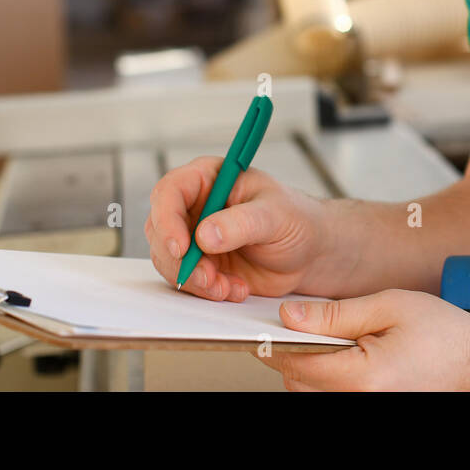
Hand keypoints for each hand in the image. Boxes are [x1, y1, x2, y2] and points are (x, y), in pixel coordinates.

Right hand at [144, 155, 329, 300]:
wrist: (310, 252)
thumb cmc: (297, 220)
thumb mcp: (275, 215)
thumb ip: (242, 223)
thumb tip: (204, 235)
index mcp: (209, 179)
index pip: (170, 191)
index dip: (167, 219)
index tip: (181, 247)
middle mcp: (195, 206)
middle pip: (160, 230)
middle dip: (180, 260)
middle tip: (208, 278)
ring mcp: (195, 236)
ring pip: (169, 260)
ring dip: (194, 280)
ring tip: (227, 287)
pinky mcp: (201, 264)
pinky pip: (187, 281)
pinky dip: (207, 291)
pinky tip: (235, 289)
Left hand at [257, 289, 469, 390]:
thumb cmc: (449, 334)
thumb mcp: (390, 306)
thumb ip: (336, 313)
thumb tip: (291, 316)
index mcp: (364, 378)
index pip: (296, 362)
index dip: (276, 340)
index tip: (268, 323)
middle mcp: (362, 404)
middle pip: (299, 383)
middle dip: (293, 353)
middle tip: (304, 324)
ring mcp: (368, 411)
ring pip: (312, 394)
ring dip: (312, 369)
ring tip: (335, 341)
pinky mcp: (373, 411)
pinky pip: (335, 400)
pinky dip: (331, 381)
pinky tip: (348, 360)